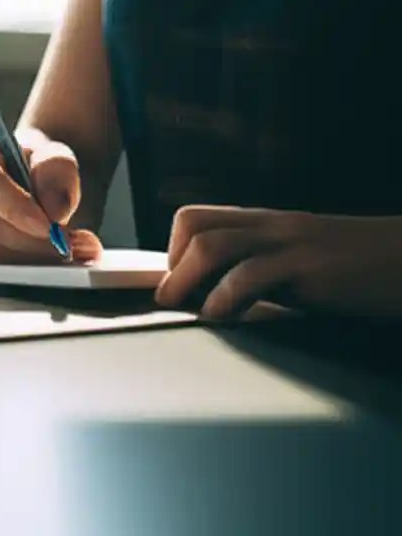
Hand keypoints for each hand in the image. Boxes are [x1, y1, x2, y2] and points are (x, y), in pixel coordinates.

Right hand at [0, 129, 102, 262]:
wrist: (29, 184)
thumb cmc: (36, 168)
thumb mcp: (54, 157)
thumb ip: (57, 171)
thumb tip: (53, 209)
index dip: (15, 207)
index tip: (48, 226)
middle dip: (30, 240)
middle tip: (67, 244)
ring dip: (31, 257)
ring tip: (66, 249)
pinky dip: (22, 268)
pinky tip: (47, 258)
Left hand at [155, 206, 401, 319]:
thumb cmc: (364, 269)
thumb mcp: (301, 264)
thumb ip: (261, 270)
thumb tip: (215, 294)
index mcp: (267, 224)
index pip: (198, 219)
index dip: (175, 252)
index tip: (178, 286)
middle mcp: (272, 226)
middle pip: (194, 223)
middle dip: (172, 263)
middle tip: (174, 299)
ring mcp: (291, 243)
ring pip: (212, 244)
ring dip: (186, 279)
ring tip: (186, 308)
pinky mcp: (311, 267)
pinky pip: (250, 275)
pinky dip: (223, 300)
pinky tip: (223, 318)